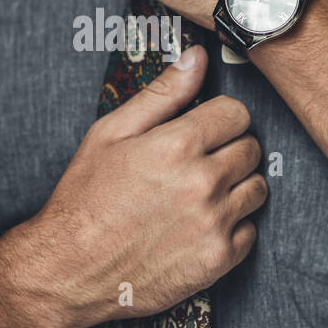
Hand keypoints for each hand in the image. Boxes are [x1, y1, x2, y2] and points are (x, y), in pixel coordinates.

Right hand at [24, 45, 264, 327]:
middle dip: (230, 149)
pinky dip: (233, 227)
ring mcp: (214, 223)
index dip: (220, 118)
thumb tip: (197, 57)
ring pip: (257, 189)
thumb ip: (161, 93)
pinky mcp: (219, 259)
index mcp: (178, 144)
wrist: (70, 269)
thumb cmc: (85, 199)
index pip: (237, 113)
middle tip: (199, 162)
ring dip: (236, 187)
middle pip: (251, 149)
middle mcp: (203, 182)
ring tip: (201, 194)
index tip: (205, 130)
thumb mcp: (110, 133)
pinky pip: (251, 231)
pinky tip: (201, 225)